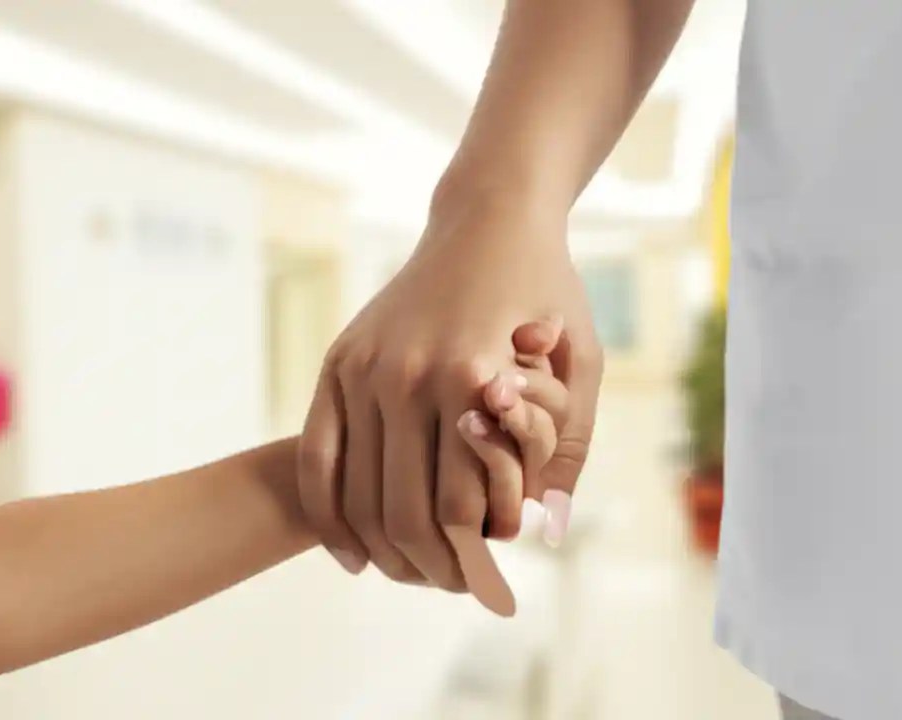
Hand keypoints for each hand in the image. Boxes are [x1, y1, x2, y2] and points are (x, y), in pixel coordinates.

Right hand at [297, 200, 602, 608]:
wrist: (489, 220)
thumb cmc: (547, 294)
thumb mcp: (584, 365)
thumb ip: (564, 451)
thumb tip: (536, 532)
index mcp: (472, 380)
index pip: (466, 509)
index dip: (482, 563)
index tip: (496, 589)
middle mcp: (409, 377)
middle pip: (407, 516)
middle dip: (435, 571)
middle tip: (460, 590)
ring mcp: (365, 370)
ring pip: (360, 498)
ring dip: (386, 555)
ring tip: (412, 576)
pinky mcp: (338, 364)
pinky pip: (317, 460)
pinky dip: (328, 518)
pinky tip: (351, 556)